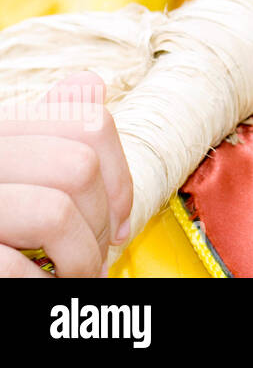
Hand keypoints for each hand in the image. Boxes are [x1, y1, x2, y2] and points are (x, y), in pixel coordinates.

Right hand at [0, 72, 133, 276]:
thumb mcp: (14, 165)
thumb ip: (48, 131)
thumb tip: (88, 84)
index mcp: (0, 129)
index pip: (89, 122)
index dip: (120, 177)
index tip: (119, 222)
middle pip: (78, 167)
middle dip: (102, 223)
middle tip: (95, 257)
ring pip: (54, 213)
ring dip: (80, 258)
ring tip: (74, 277)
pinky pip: (13, 265)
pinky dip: (42, 287)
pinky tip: (41, 289)